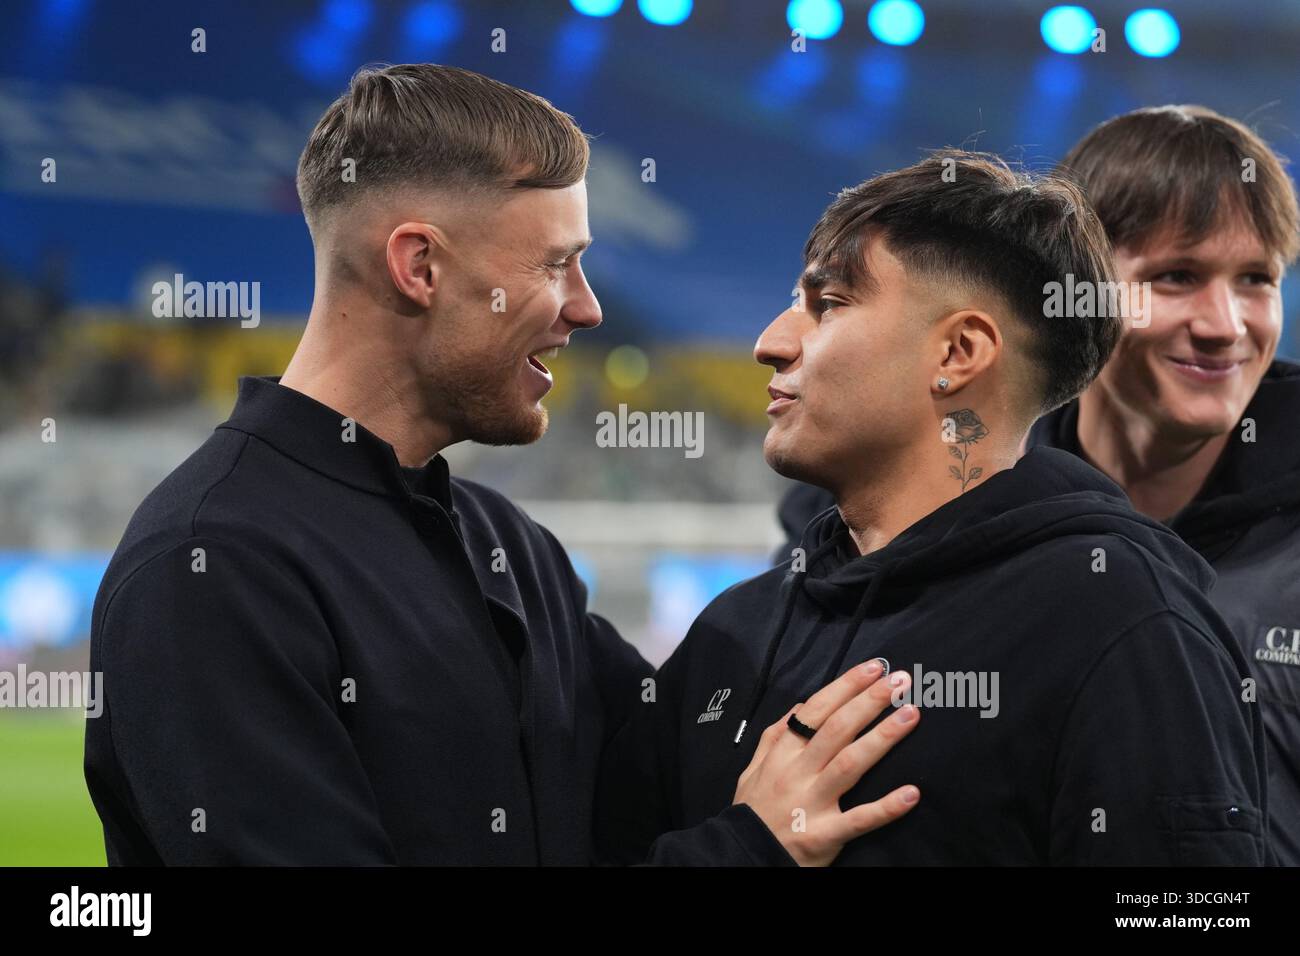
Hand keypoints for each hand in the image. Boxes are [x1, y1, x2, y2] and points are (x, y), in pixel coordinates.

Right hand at [732, 660, 919, 865]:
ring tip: (910, 715)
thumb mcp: (752, 769)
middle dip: (870, 702)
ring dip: (882, 738)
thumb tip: (800, 706)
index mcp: (783, 754)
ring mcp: (811, 803)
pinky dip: (885, 808)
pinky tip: (911, 793)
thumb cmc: (751, 812)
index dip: (846, 687)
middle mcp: (797, 773)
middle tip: (901, 681)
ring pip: (850, 764)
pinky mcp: (823, 835)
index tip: (874, 668)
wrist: (740, 857)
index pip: (816, 711)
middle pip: (837, 730)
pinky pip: (858, 820)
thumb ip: (774, 736)